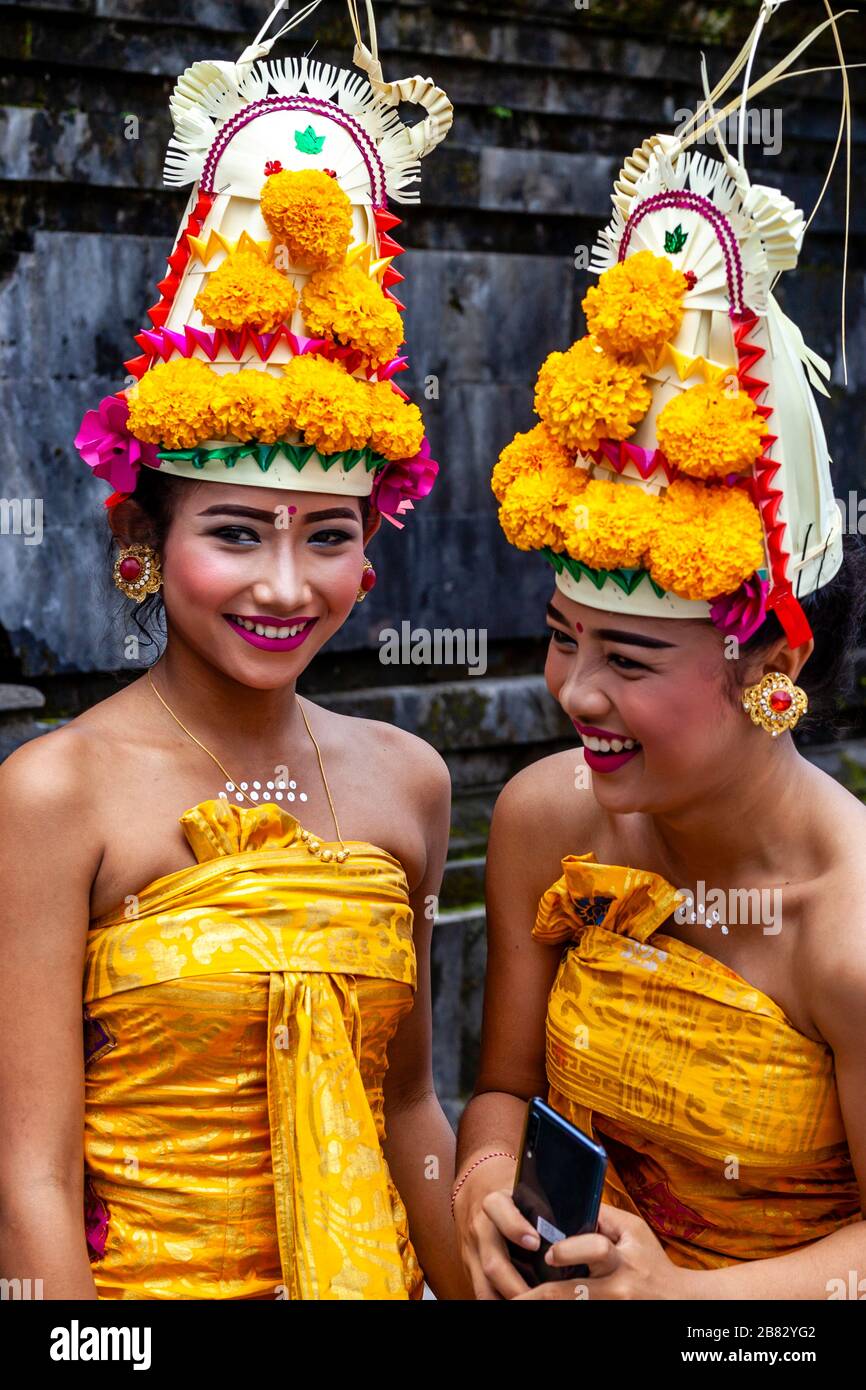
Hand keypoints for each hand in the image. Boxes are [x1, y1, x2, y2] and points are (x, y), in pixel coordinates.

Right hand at [453, 1164, 535, 1299]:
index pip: (501, 1211)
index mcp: (495, 1203)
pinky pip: (481, 1292)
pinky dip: (499, 1300)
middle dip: (516, 1286)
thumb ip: (542, 1209)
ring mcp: (472, 1252)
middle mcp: (480, 1228)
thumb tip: (572, 1234)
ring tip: (530, 1302)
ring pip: (483, 1286)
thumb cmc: (511, 1192)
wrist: (475, 1188)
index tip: (535, 1243)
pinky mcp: (469, 1268)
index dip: (516, 1228)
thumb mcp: (524, 1189)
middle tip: (541, 1295)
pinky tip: (517, 1301)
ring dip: (506, 1299)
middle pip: (493, 1263)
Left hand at [512, 1203, 694, 1299]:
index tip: (548, 1254)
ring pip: (571, 1309)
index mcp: (622, 1259)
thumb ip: (601, 1217)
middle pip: (570, 1294)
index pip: (595, 1249)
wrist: (679, 1301)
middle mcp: (617, 1289)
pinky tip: (540, 1304)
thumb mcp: (634, 1232)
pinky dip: (559, 1310)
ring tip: (517, 1301)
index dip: (568, 1250)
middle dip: (536, 1296)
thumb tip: (564, 1203)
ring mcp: (612, 1309)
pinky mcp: (610, 1319)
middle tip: (513, 1295)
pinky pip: (578, 1316)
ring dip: (542, 1305)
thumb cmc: (650, 1260)